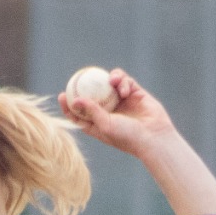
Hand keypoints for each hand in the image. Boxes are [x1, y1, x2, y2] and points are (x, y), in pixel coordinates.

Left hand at [58, 69, 174, 158]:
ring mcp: (122, 101)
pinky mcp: (134, 93)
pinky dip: (123, 82)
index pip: (80, 114)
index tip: (62, 95)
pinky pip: (124, 81)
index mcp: (99, 124)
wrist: (153, 136)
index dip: (69, 106)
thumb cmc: (127, 136)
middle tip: (77, 78)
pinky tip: (124, 89)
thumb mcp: (105, 125)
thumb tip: (74, 100)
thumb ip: (90, 111)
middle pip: (93, 96)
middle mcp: (110, 112)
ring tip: (112, 81)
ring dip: (110, 79)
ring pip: (109, 84)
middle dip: (85, 86)